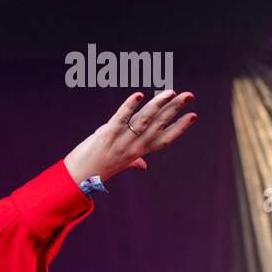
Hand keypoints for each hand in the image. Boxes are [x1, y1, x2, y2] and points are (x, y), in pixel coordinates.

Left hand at [63, 89, 196, 183]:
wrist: (78, 179)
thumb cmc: (98, 169)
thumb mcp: (120, 165)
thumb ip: (134, 162)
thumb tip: (143, 166)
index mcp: (139, 152)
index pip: (164, 139)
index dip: (179, 127)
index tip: (193, 115)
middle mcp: (133, 147)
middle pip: (158, 125)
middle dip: (175, 109)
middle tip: (188, 95)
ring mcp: (121, 141)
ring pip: (144, 120)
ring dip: (158, 104)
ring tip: (170, 92)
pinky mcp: (106, 135)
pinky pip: (120, 118)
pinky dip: (129, 106)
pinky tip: (138, 95)